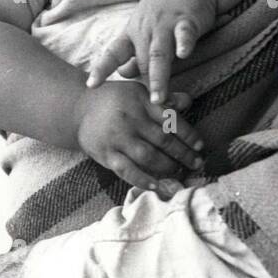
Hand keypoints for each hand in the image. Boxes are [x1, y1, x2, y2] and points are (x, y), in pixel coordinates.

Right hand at [75, 81, 203, 189]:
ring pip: (148, 157)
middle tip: (197, 164)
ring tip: (179, 172)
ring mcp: (117, 138)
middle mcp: (130, 119)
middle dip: (184, 154)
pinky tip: (156, 185)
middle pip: (163, 140)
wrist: (77, 108)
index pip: (171, 119)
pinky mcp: (105, 153)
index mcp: (141, 101)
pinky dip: (142, 180)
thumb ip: (163, 98)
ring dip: (167, 167)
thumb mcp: (138, 92)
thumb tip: (189, 101)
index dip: (188, 134)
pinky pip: (126, 170)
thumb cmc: (115, 100)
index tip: (200, 145)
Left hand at [86, 0, 216, 103]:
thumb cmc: (166, 9)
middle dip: (143, 84)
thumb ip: (136, 53)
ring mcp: (166, 24)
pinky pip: (185, 33)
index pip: (114, 53)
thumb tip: (123, 74)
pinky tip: (184, 54)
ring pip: (159, 53)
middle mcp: (146, 29)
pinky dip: (183, 43)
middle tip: (141, 108)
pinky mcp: (187, 20)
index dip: (102, 69)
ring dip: (158, 76)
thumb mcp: (146, 29)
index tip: (91, 85)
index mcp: (134, 33)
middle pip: (141, 60)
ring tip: (159, 97)